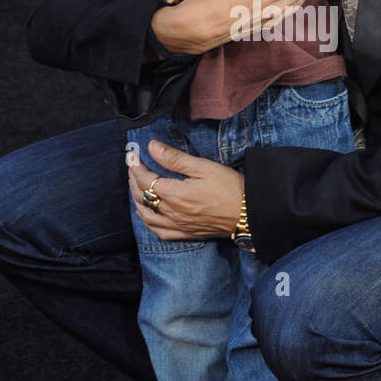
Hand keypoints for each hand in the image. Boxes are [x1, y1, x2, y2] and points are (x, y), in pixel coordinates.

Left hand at [127, 139, 244, 238]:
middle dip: (133, 179)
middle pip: (143, 196)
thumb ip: (174, 158)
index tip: (132, 155)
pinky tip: (147, 215)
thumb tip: (152, 146)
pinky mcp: (186, 233)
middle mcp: (172, 212)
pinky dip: (148, 222)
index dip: (135, 166)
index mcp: (174, 194)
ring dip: (137, 200)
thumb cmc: (229, 187)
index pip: (145, 179)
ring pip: (146, 215)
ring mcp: (178, 225)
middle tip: (132, 166)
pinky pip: (159, 232)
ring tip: (135, 187)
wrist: (248, 212)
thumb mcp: (202, 167)